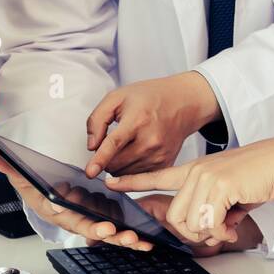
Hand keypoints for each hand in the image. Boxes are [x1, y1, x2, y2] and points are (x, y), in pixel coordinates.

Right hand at [0, 155, 150, 249]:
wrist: (40, 189)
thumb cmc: (33, 185)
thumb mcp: (22, 176)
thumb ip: (12, 168)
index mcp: (59, 212)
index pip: (76, 221)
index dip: (91, 226)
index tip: (106, 228)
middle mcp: (75, 219)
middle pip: (97, 231)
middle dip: (115, 237)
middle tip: (132, 239)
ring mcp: (88, 217)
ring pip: (109, 232)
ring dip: (126, 239)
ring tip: (144, 242)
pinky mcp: (99, 213)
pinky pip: (116, 225)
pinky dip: (130, 231)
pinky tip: (148, 236)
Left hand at [84, 71, 221, 177]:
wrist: (183, 103)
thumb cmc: (150, 97)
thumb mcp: (118, 97)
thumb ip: (97, 118)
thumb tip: (91, 146)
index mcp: (138, 120)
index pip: (114, 143)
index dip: (100, 159)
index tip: (89, 172)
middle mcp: (151, 141)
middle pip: (116, 163)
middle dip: (105, 158)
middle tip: (111, 141)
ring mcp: (159, 155)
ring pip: (124, 173)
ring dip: (117, 164)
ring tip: (126, 144)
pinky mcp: (165, 164)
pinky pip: (137, 177)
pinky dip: (129, 168)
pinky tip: (134, 152)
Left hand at [104, 138, 273, 245]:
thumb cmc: (260, 178)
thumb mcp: (230, 196)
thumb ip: (214, 211)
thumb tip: (209, 234)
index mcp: (195, 170)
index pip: (157, 175)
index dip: (132, 182)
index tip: (110, 183)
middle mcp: (196, 172)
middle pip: (174, 217)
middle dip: (192, 235)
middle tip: (215, 234)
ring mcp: (205, 177)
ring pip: (189, 222)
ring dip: (208, 235)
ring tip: (227, 230)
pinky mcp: (218, 186)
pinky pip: (208, 222)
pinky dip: (221, 232)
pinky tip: (233, 228)